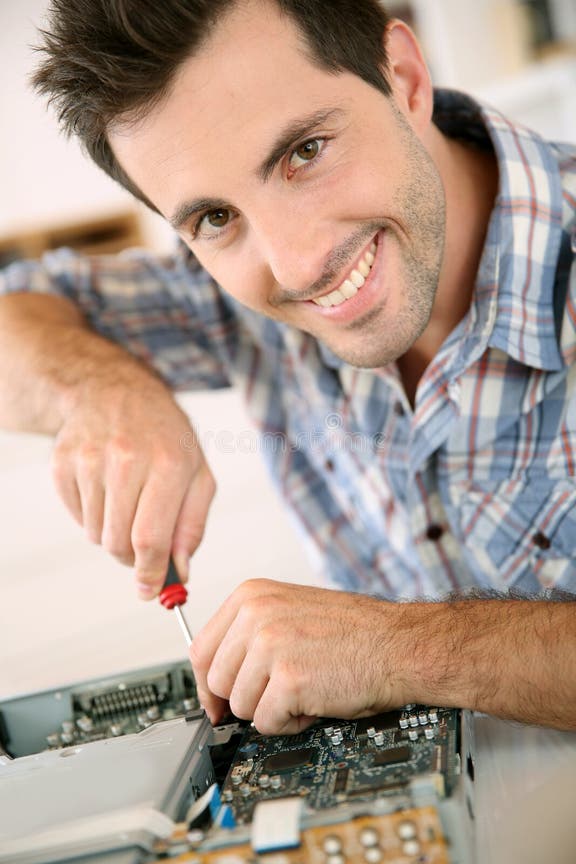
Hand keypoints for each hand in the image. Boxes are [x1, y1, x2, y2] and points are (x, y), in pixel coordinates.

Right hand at [51, 367, 214, 597]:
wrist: (113, 390)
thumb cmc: (163, 436)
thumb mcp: (197, 472)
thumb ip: (192, 525)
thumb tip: (180, 572)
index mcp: (169, 463)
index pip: (152, 538)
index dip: (151, 573)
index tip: (150, 591)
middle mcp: (127, 459)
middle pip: (120, 543)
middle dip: (132, 559)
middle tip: (141, 549)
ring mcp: (89, 460)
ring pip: (96, 534)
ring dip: (113, 534)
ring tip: (127, 503)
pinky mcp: (62, 463)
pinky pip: (77, 517)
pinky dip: (92, 516)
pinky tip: (106, 488)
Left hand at [190, 578, 407, 734]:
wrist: (397, 644)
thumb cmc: (352, 632)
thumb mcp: (288, 611)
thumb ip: (249, 634)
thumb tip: (213, 677)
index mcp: (251, 596)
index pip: (200, 649)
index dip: (207, 684)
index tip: (216, 700)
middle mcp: (256, 615)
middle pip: (216, 682)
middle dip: (244, 698)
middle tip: (277, 693)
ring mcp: (270, 645)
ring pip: (239, 706)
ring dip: (270, 709)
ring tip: (303, 690)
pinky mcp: (289, 679)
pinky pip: (267, 723)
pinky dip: (291, 723)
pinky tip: (314, 702)